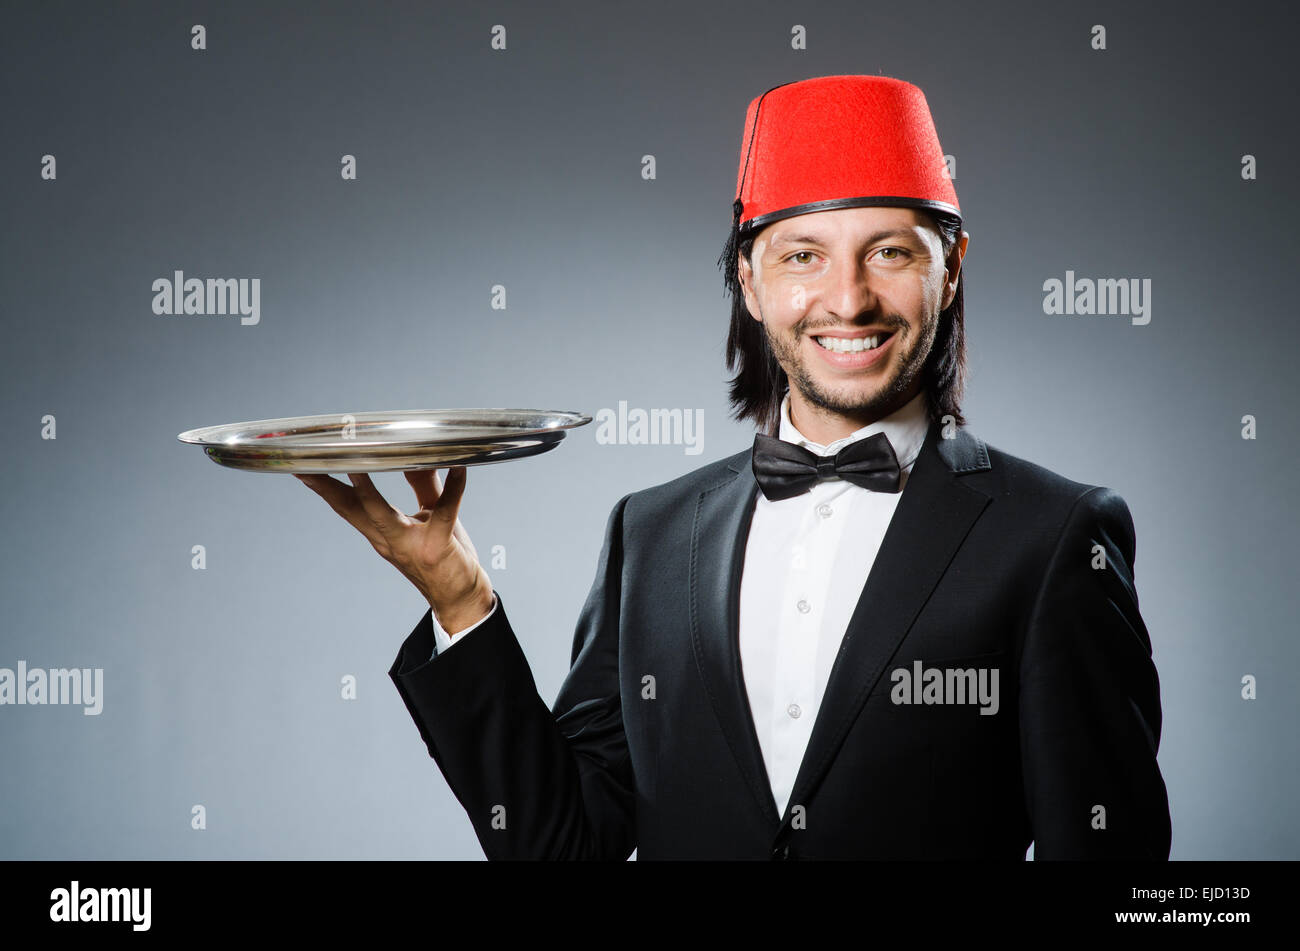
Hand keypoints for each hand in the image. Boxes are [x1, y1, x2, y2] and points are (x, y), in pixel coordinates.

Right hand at [294, 467, 493, 632]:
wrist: (461, 599)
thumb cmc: (445, 554)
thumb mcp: (428, 513)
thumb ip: (421, 482)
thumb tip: (412, 452)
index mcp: (382, 531)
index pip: (347, 505)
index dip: (323, 486)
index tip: (301, 465)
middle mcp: (389, 539)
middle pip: (352, 510)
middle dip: (328, 487)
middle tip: (308, 465)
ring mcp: (410, 545)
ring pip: (382, 514)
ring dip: (368, 489)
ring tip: (358, 464)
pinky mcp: (437, 547)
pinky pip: (445, 513)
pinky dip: (454, 488)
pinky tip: (459, 468)